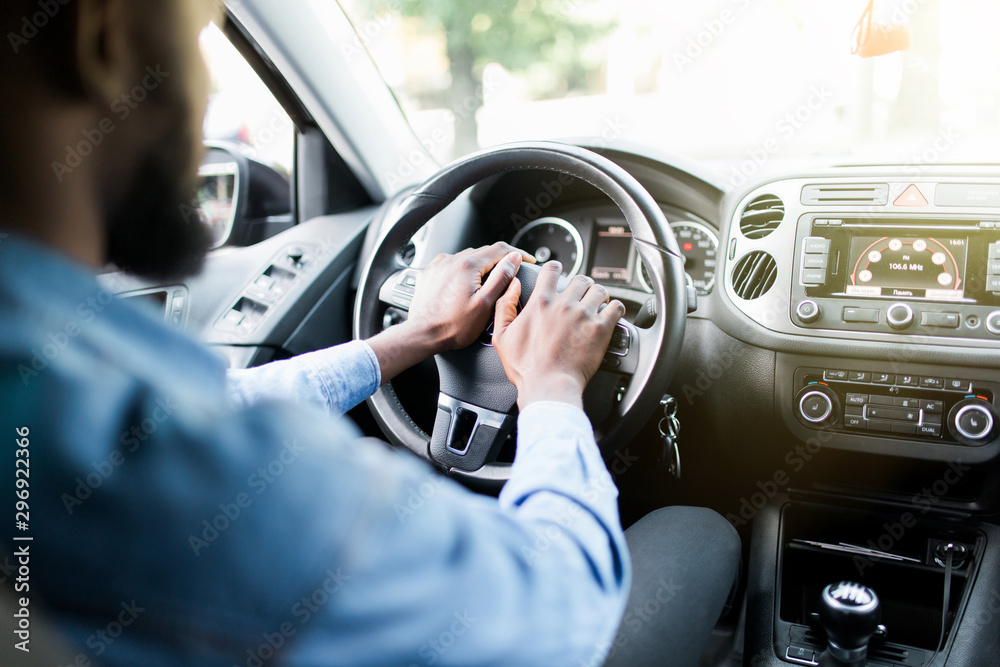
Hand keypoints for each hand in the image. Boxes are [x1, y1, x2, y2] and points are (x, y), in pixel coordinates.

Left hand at [408, 243, 534, 350]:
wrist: (422, 335)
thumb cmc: (452, 326)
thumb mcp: (485, 304)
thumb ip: (501, 278)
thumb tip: (513, 259)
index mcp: (468, 266)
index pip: (500, 249)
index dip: (517, 253)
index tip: (527, 260)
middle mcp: (451, 260)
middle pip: (483, 252)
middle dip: (498, 261)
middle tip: (508, 274)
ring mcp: (438, 266)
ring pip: (466, 258)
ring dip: (479, 266)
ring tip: (484, 284)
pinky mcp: (429, 274)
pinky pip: (450, 265)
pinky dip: (461, 271)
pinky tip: (463, 286)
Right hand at [492, 261, 625, 409]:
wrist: (548, 386)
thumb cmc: (526, 368)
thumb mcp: (502, 336)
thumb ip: (505, 306)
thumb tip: (513, 286)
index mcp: (541, 302)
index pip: (552, 269)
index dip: (556, 268)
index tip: (559, 273)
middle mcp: (564, 304)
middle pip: (580, 279)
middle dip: (581, 285)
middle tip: (581, 295)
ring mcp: (584, 315)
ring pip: (600, 290)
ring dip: (599, 295)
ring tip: (598, 304)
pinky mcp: (601, 328)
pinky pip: (616, 307)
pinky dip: (615, 308)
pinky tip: (611, 314)